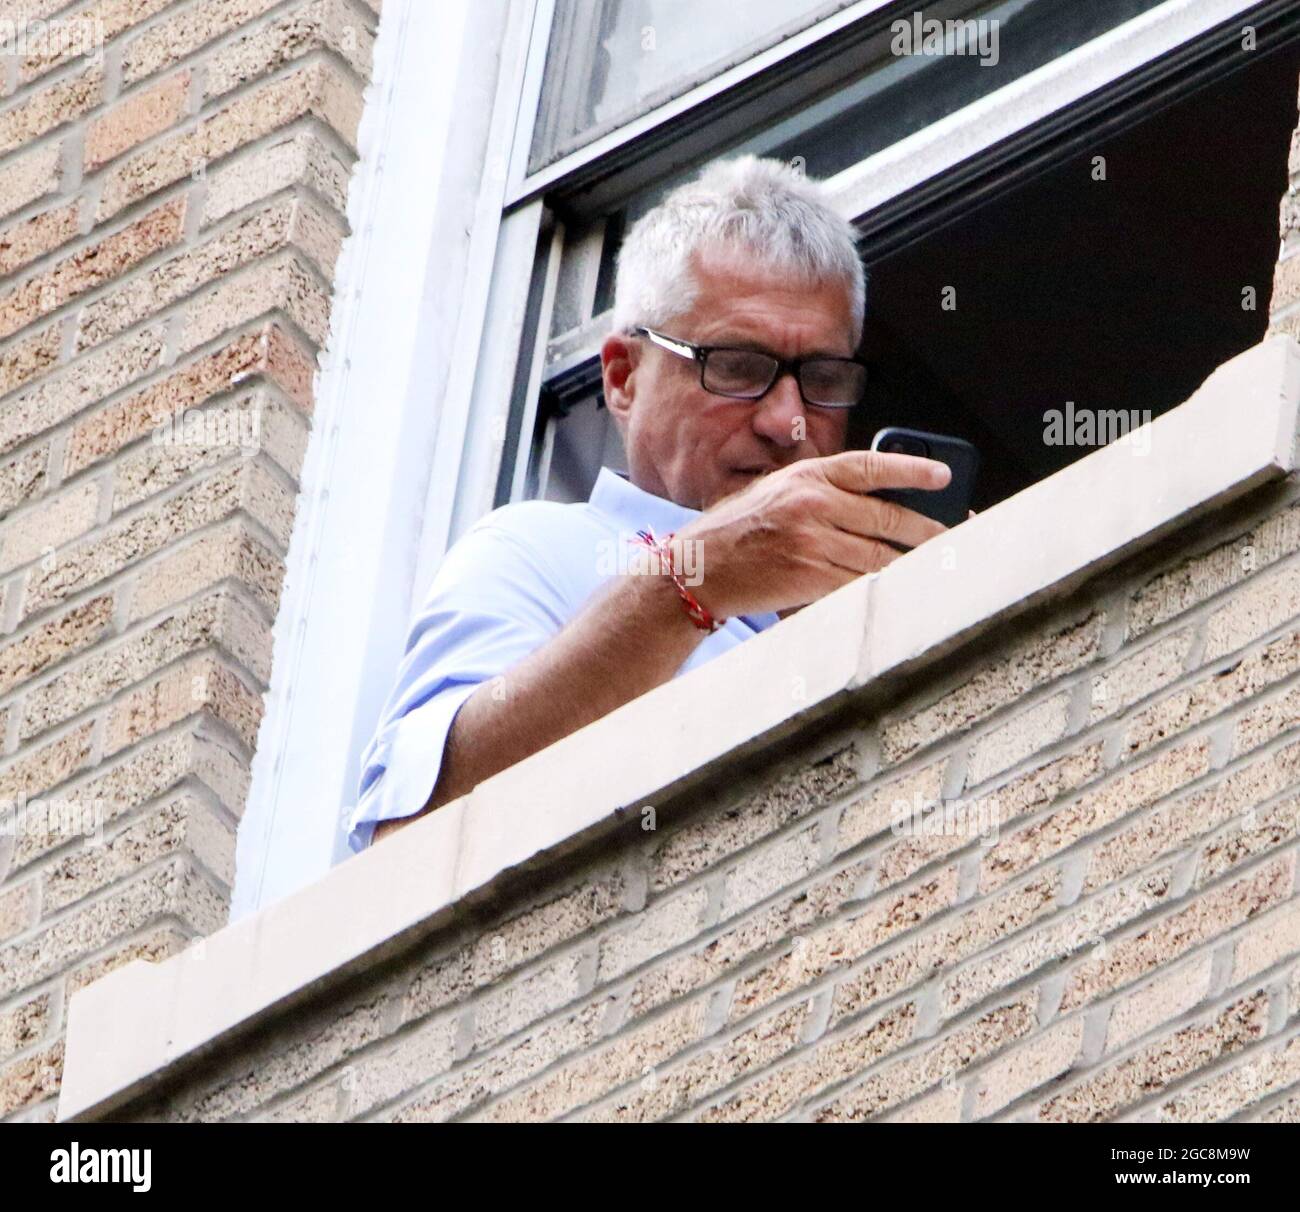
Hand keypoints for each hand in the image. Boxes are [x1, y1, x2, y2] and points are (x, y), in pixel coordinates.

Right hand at [670, 449, 951, 619]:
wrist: (699, 569)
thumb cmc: (738, 532)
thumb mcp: (778, 492)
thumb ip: (822, 492)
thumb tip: (878, 504)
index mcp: (807, 475)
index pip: (871, 465)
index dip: (913, 468)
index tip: (943, 476)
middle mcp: (812, 503)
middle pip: (887, 516)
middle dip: (926, 529)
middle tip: (950, 536)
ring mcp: (812, 541)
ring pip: (880, 555)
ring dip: (911, 565)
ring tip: (933, 568)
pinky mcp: (811, 577)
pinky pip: (860, 583)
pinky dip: (882, 588)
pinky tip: (899, 589)